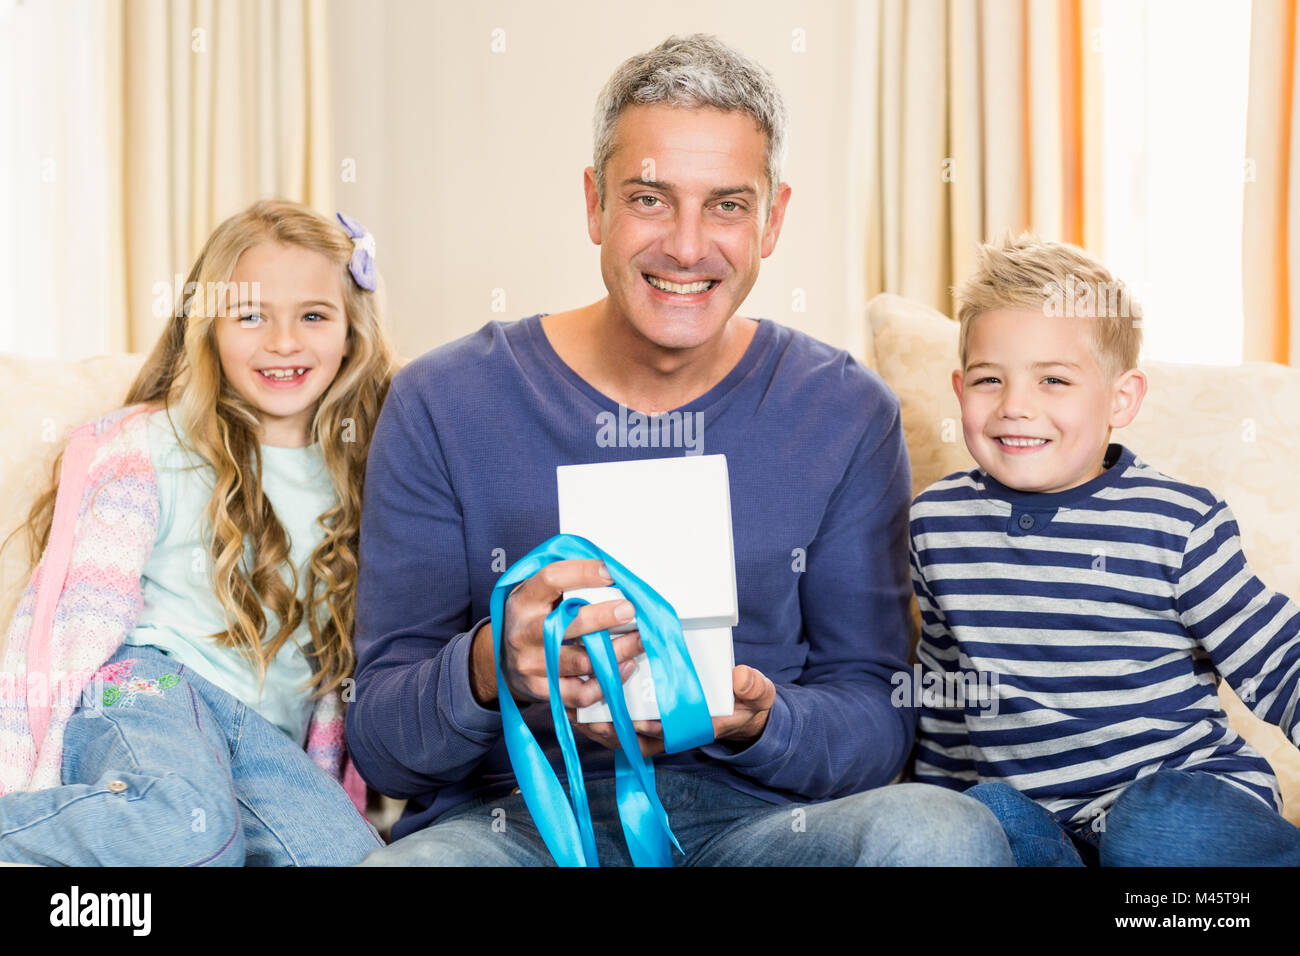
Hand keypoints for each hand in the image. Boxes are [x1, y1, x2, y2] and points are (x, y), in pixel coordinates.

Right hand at [468, 559, 643, 707]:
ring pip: (580, 662)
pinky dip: (606, 683)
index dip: (581, 573)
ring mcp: (530, 664)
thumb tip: (612, 572)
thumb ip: (565, 584)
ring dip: (616, 652)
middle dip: (602, 617)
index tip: (610, 572)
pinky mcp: (541, 690)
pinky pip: (579, 693)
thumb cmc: (530, 620)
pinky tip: (625, 667)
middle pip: (566, 625)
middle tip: (630, 610)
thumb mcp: (536, 595)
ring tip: (640, 640)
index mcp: (524, 601)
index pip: (550, 579)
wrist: (500, 661)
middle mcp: (524, 633)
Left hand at [569, 664, 776, 754]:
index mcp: (693, 727)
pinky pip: (613, 722)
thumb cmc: (745, 701)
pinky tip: (574, 698)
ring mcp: (653, 727)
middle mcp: (668, 732)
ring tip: (571, 705)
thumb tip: (740, 677)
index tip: (634, 719)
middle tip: (587, 713)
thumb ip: (752, 687)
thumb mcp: (757, 694)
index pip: (665, 734)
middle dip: (609, 727)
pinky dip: (594, 713)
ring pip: (618, 732)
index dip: (647, 729)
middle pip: (632, 737)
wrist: (741, 708)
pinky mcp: (642, 718)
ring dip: (594, 721)